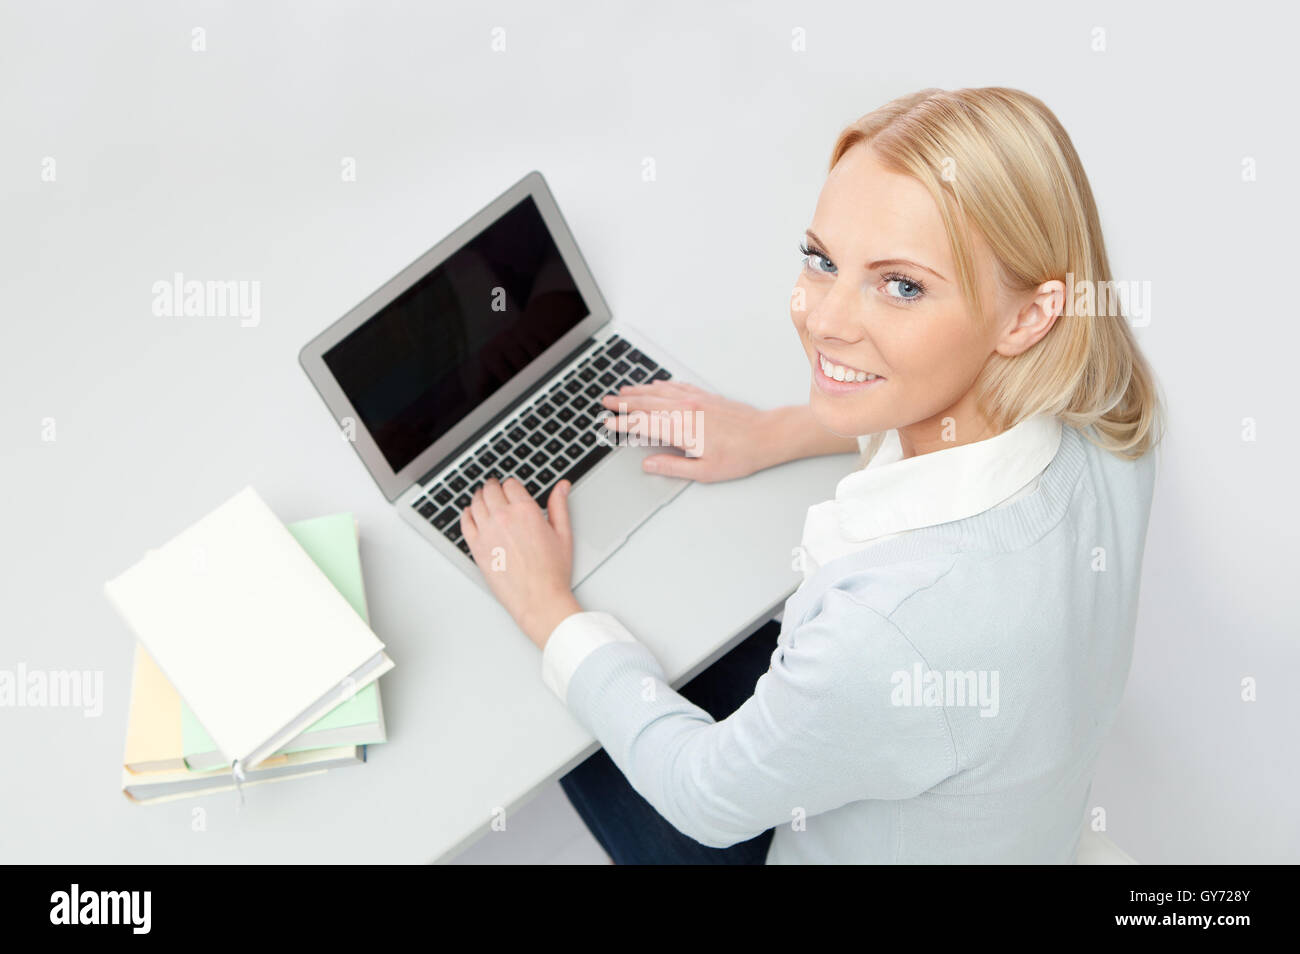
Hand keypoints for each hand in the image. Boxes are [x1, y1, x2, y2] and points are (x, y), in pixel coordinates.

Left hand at [460, 477, 582, 648]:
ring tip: (481, 496)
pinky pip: (465, 523)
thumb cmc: (552, 571)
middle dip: (493, 486)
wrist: (538, 598)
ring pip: (476, 503)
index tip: (511, 487)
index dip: (511, 484)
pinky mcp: (477, 548)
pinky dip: (466, 515)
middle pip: (490, 490)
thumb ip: (559, 506)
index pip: (511, 484)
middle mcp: (503, 517)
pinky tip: (469, 513)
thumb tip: (562, 486)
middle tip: (493, 486)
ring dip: (478, 496)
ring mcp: (487, 532)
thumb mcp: (563, 534)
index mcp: (525, 511)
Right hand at [600, 381, 782, 482]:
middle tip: (606, 402)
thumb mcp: (704, 471)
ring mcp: (695, 399)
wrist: (765, 435)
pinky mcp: (705, 396)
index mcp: (681, 428)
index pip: (642, 423)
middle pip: (646, 403)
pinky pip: (676, 386)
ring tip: (622, 391)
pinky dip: (661, 385)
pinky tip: (654, 385)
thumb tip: (649, 465)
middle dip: (623, 403)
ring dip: (638, 391)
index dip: (621, 423)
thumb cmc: (740, 455)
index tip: (607, 424)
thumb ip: (672, 467)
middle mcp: (685, 409)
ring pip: (658, 392)